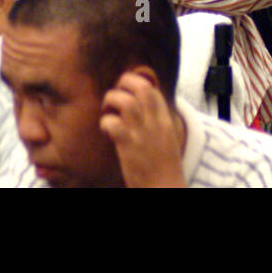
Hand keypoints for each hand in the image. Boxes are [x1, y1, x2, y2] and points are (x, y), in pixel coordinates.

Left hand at [100, 69, 186, 187]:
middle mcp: (155, 124)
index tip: (126, 90)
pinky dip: (105, 122)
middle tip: (115, 93)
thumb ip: (155, 124)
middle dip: (124, 82)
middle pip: (142, 88)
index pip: (153, 90)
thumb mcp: (166, 141)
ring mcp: (142, 134)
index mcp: (165, 122)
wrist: (164, 189)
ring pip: (126, 101)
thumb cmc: (163, 170)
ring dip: (111, 100)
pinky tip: (105, 129)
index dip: (137, 83)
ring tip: (107, 110)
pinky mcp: (129, 146)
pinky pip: (113, 123)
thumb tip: (140, 111)